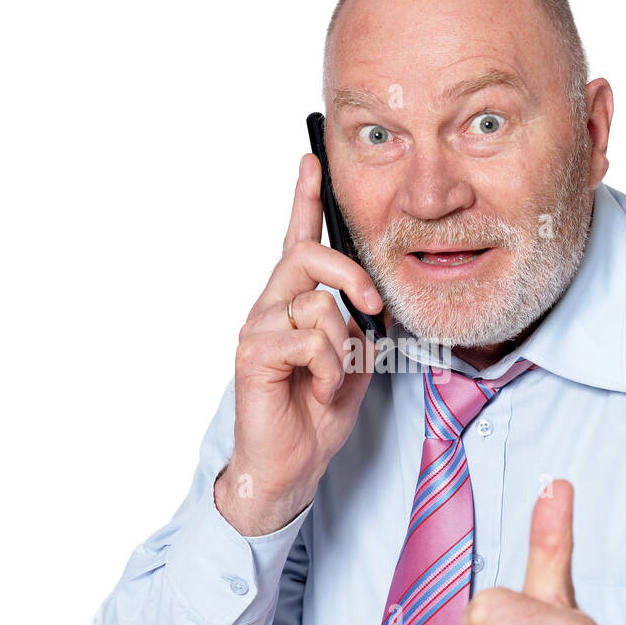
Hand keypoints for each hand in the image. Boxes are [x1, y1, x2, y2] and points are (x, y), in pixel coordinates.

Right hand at [214, 152, 383, 535]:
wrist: (290, 465)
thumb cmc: (316, 413)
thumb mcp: (354, 361)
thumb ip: (358, 325)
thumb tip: (372, 303)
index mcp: (294, 304)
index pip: (298, 241)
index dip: (305, 198)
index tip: (312, 158)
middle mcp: (270, 307)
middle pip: (306, 253)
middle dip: (349, 273)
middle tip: (372, 307)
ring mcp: (257, 328)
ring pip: (317, 304)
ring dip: (343, 349)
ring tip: (333, 381)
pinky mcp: (253, 353)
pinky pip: (309, 340)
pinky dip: (331, 370)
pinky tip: (320, 392)